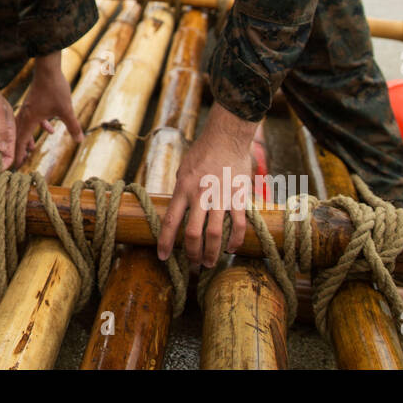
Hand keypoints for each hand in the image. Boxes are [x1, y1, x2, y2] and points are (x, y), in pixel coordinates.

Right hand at [14, 52, 82, 164]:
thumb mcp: (66, 110)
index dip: (17, 154)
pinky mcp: (33, 102)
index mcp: (30, 119)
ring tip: (31, 149)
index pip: (20, 141)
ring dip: (28, 138)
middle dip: (21, 149)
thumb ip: (73, 126)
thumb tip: (79, 141)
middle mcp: (26, 114)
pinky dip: (38, 125)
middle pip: (20, 136)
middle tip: (20, 162)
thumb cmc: (55, 89)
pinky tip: (50, 128)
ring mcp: (29, 108)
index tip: (14, 166)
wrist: (48, 68)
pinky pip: (32, 118)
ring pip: (25, 127)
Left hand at [156, 103, 256, 267]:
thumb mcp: (183, 170)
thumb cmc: (202, 153)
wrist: (226, 137)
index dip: (165, 242)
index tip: (163, 256)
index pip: (171, 221)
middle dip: (191, 254)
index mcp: (183, 188)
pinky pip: (239, 224)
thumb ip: (181, 192)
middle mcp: (200, 195)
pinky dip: (236, 240)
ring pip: (215, 233)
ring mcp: (221, 197)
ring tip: (209, 263)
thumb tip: (178, 212)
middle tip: (192, 265)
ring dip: (211, 253)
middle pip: (193, 233)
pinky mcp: (239, 196)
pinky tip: (231, 249)